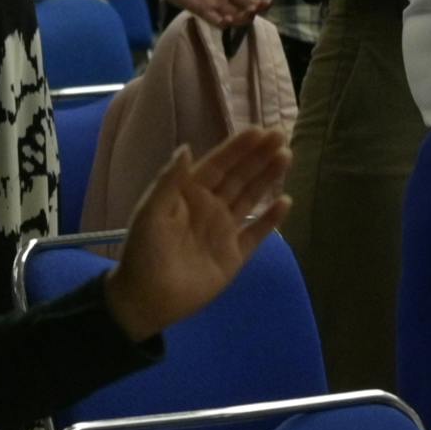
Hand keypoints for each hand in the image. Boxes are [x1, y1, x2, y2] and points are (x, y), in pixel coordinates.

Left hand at [97, 126, 290, 339]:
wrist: (147, 299)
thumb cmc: (144, 252)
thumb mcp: (151, 212)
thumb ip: (170, 181)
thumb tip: (187, 147)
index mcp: (188, 194)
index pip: (218, 165)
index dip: (237, 148)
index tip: (258, 131)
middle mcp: (210, 207)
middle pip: (239, 176)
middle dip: (259, 156)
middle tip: (280, 136)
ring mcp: (224, 230)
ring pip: (250, 198)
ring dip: (267, 178)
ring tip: (286, 157)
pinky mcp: (235, 255)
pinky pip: (257, 233)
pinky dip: (271, 218)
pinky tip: (285, 201)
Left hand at [141, 0, 274, 26]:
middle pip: (250, 0)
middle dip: (261, 3)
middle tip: (266, 2)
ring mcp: (216, 1)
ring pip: (238, 13)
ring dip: (246, 15)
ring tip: (251, 11)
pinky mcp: (202, 9)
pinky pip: (217, 20)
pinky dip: (225, 22)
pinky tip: (229, 18)